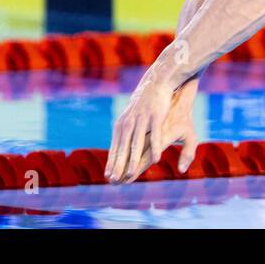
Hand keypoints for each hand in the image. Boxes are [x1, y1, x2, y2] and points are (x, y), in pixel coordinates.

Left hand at [106, 62, 199, 182]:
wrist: (158, 82)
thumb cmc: (145, 103)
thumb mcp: (132, 117)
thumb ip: (126, 132)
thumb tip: (119, 148)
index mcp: (121, 125)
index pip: (114, 148)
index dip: (111, 163)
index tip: (107, 178)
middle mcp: (129, 123)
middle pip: (122, 149)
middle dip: (117, 166)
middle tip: (113, 181)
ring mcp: (141, 120)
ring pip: (136, 144)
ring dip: (132, 161)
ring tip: (130, 175)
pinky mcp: (155, 116)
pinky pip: (155, 136)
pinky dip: (155, 148)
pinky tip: (156, 160)